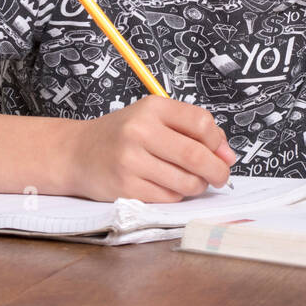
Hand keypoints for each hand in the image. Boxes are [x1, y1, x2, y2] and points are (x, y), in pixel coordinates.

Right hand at [63, 96, 237, 201]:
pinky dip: (176, 195)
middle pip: (196, 155)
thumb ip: (192, 131)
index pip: (201, 123)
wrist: (77, 152)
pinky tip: (168, 186)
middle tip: (220, 177)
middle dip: (217, 171)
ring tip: (191, 180)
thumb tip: (228, 155)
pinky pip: (168, 197)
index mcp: (152, 108)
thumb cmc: (123, 135)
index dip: (218, 142)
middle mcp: (140, 131)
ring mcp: (131, 161)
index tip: (222, 153)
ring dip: (197, 185)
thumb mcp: (154, 119)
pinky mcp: (125, 188)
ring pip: (185, 181)